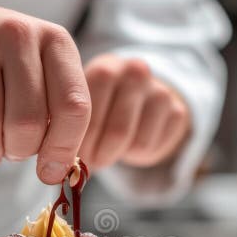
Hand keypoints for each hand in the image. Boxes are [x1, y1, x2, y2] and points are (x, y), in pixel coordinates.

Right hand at [0, 2, 91, 183]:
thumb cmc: (12, 68)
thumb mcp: (46, 79)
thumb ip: (60, 121)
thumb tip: (55, 173)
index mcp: (56, 42)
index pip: (73, 106)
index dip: (63, 148)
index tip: (51, 172)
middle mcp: (19, 34)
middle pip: (27, 121)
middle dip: (20, 150)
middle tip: (13, 149)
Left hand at [78, 54, 190, 168]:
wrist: (138, 96)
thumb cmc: (99, 106)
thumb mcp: (80, 107)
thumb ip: (68, 128)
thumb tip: (58, 167)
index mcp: (104, 68)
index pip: (88, 115)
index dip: (77, 144)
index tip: (69, 156)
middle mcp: (135, 73)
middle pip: (117, 134)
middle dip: (100, 156)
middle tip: (93, 160)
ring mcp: (160, 90)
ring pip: (137, 144)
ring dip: (120, 155)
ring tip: (112, 146)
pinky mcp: (178, 110)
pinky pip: (154, 148)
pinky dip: (140, 155)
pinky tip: (133, 140)